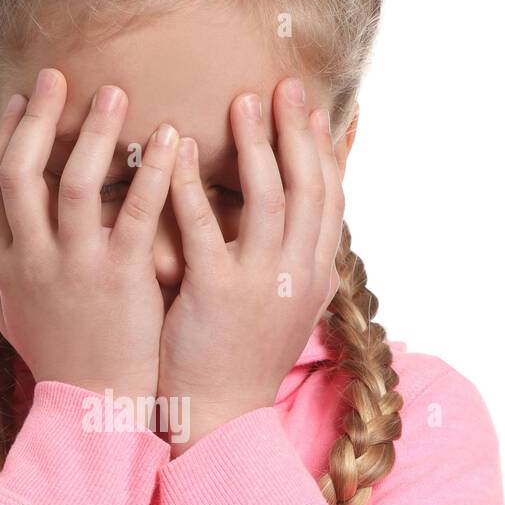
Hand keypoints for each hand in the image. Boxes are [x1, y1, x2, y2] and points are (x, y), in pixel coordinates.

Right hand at [0, 68, 178, 403]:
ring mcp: (75, 268)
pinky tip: (171, 137)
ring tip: (115, 92)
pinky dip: (153, 171)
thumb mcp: (18, 318)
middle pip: (20, 173)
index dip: (4, 139)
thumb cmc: (63, 360)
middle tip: (58, 76)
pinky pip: (134, 213)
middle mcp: (33, 260)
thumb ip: (2, 280)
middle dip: (37, 119)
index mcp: (7, 264)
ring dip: (93, 131)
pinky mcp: (120, 279)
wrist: (96, 409)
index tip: (20, 102)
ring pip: (73, 183)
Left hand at [158, 78, 342, 453]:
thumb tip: (306, 224)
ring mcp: (261, 284)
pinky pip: (205, 228)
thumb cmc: (242, 359)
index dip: (324, 150)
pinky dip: (192, 185)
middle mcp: (298, 275)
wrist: (219, 418)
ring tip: (241, 102)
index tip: (313, 108)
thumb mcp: (287, 308)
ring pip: (270, 199)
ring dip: (258, 145)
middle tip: (282, 85)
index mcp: (316, 275)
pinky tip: (174, 152)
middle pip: (309, 187)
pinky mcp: (216, 295)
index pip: (331, 199)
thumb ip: (298, 262)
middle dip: (298, 131)